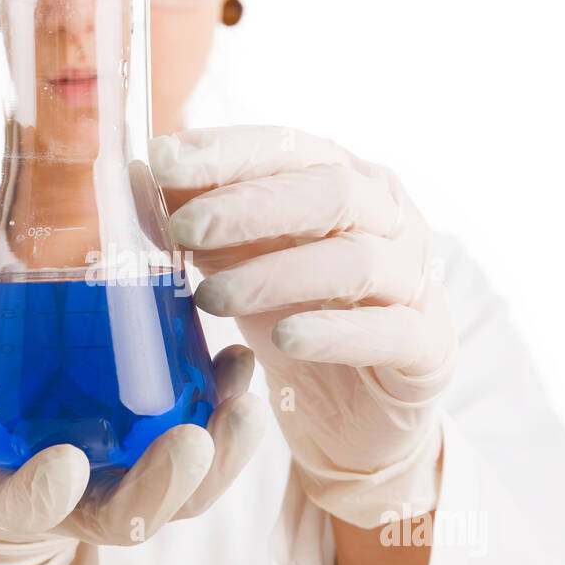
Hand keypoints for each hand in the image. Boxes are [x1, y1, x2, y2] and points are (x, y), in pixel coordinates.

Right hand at [0, 345, 265, 564]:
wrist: (1, 483)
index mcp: (17, 503)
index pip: (32, 509)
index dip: (46, 493)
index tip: (62, 463)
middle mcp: (84, 505)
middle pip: (135, 513)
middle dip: (168, 482)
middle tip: (193, 438)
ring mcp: (129, 484)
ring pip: (189, 490)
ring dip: (223, 450)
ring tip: (244, 397)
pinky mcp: (160, 454)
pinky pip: (207, 448)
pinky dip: (228, 413)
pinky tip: (241, 366)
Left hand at [150, 126, 456, 528]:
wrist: (356, 415)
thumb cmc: (295, 320)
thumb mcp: (238, 266)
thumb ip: (199, 225)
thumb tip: (136, 176)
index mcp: (344, 181)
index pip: (287, 148)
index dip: (225, 152)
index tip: (163, 161)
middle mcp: (390, 218)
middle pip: (328, 192)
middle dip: (247, 206)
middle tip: (182, 227)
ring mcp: (417, 280)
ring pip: (355, 260)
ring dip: (277, 273)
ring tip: (212, 296)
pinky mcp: (428, 346)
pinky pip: (387, 331)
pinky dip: (333, 331)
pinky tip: (284, 337)